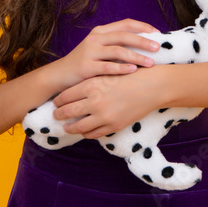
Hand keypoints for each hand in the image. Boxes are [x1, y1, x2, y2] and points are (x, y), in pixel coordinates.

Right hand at [49, 18, 159, 90]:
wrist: (60, 75)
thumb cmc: (85, 63)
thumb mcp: (97, 48)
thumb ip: (115, 44)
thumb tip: (144, 43)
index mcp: (100, 31)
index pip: (125, 23)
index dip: (143, 27)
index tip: (157, 34)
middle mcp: (95, 38)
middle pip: (124, 36)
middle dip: (143, 41)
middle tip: (158, 48)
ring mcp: (90, 52)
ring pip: (118, 51)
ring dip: (137, 56)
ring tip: (150, 63)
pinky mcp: (86, 67)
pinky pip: (108, 67)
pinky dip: (122, 68)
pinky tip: (133, 71)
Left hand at [51, 65, 168, 138]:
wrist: (151, 86)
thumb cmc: (130, 75)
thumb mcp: (106, 73)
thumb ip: (90, 82)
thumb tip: (73, 90)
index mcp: (91, 85)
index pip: (66, 96)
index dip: (58, 101)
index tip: (56, 103)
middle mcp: (95, 101)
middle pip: (68, 112)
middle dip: (59, 115)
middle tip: (55, 115)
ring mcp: (104, 115)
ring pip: (79, 127)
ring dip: (70, 128)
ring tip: (66, 127)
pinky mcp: (113, 125)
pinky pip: (94, 134)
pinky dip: (86, 133)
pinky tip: (84, 131)